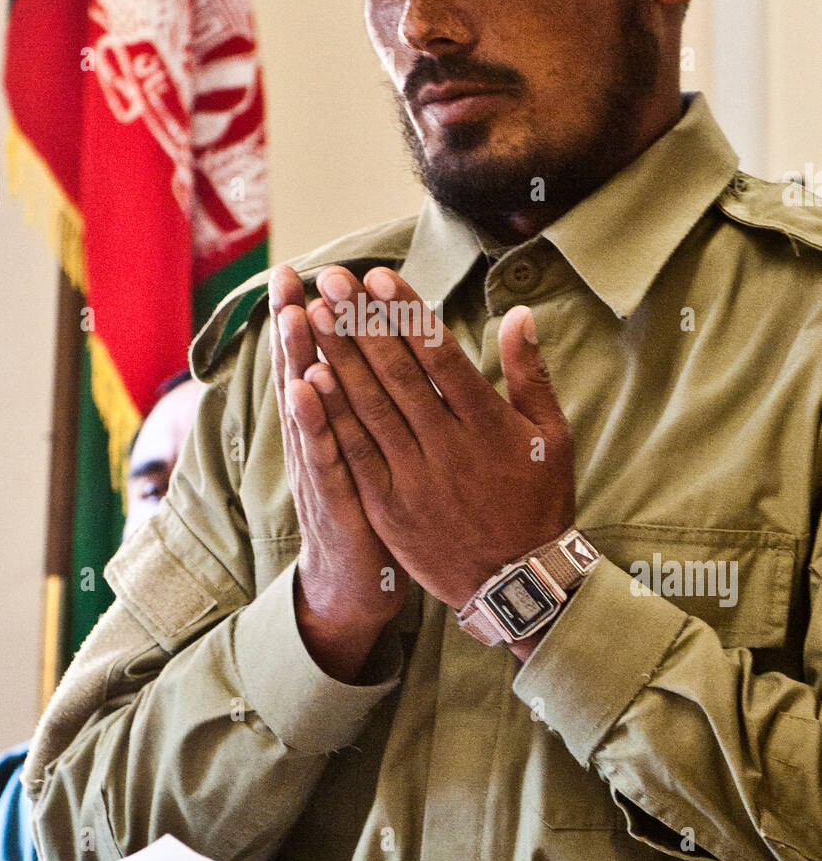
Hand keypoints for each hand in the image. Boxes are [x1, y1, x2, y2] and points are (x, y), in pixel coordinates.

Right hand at [269, 266, 408, 681]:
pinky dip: (312, 421)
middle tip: (288, 275)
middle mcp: (313, 439)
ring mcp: (317, 469)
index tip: (303, 269)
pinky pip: (322, 454)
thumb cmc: (370, 508)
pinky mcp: (332, 499)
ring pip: (306, 406)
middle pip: (301, 370)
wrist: (355, 584)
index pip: (316, 359)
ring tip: (293, 314)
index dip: (307, 316)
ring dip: (298, 359)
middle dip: (294, 322)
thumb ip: (368, 402)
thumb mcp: (368, 450)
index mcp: (327, 423)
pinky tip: (306, 388)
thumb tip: (376, 350)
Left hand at [298, 265, 575, 611]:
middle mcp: (449, 446)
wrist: (518, 583)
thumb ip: (531, 372)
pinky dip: (332, 417)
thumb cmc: (539, 501)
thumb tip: (519, 312)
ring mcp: (415, 479)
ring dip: (339, 358)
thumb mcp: (552, 434)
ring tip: (314, 315)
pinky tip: (309, 381)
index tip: (378, 277)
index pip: (440, 355)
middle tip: (332, 280)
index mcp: (489, 423)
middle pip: (397, 374)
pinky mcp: (389, 507)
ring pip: (370, 408)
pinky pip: (355, 454)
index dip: (405, 314)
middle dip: (361, 322)